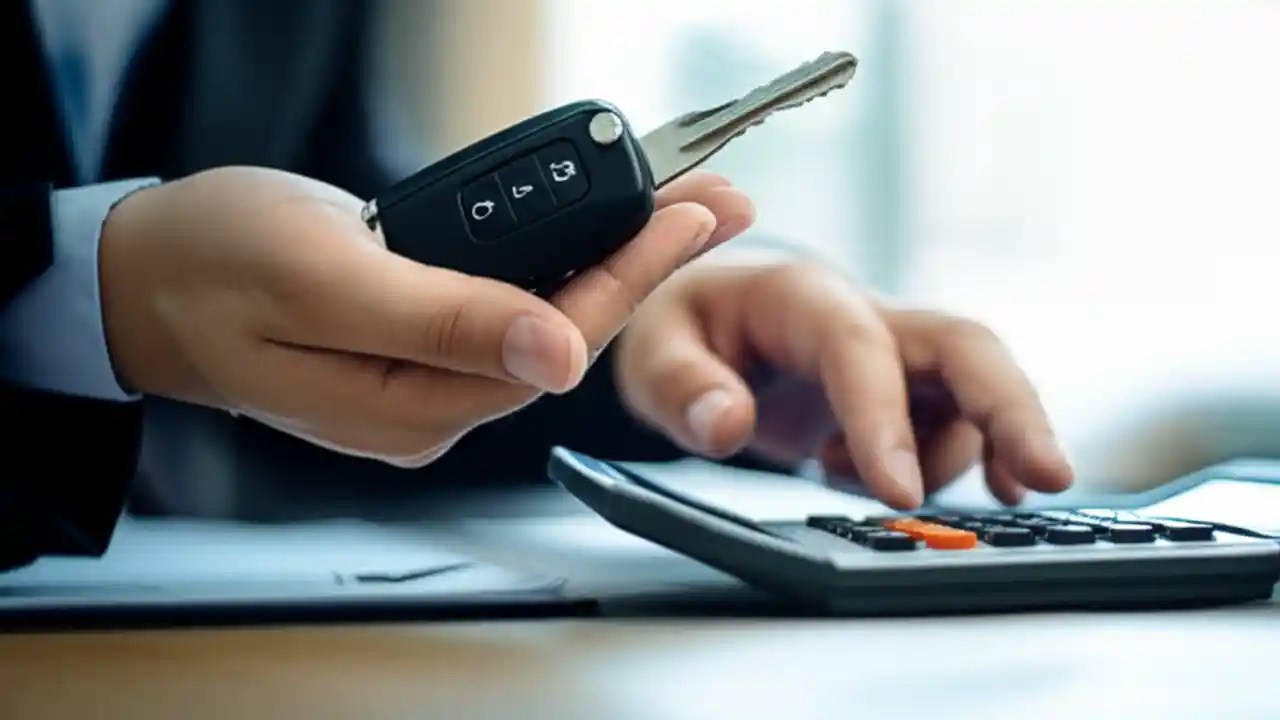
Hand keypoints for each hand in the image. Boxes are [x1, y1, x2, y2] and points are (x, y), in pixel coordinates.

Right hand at [99, 166, 754, 465]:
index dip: (631, 274)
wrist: (144, 278)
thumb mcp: (321, 278)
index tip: (691, 216)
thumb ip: (438, 319)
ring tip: (679, 209)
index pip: (553, 340)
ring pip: (546, 322)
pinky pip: (510, 313)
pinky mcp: (416, 354)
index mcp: (411, 405)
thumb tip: (559, 352)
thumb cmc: (212, 266)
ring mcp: (425, 386)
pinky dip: (561, 266)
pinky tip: (599, 235)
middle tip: (719, 203)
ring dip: (615, 262)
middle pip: (567, 335)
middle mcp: (431, 408)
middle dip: (647, 264)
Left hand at [615, 254, 1073, 508]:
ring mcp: (895, 353)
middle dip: (1012, 408)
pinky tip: (958, 491)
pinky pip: (959, 423)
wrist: (702, 318)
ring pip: (973, 389)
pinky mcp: (908, 390)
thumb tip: (728, 423)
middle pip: (962, 346)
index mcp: (800, 297)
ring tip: (912, 492)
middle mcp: (864, 316)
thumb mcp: (652, 351)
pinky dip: (969, 461)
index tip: (897, 490)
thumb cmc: (681, 326)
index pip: (858, 347)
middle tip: (1051, 478)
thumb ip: (681, 388)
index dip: (883, 417)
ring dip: (976, 449)